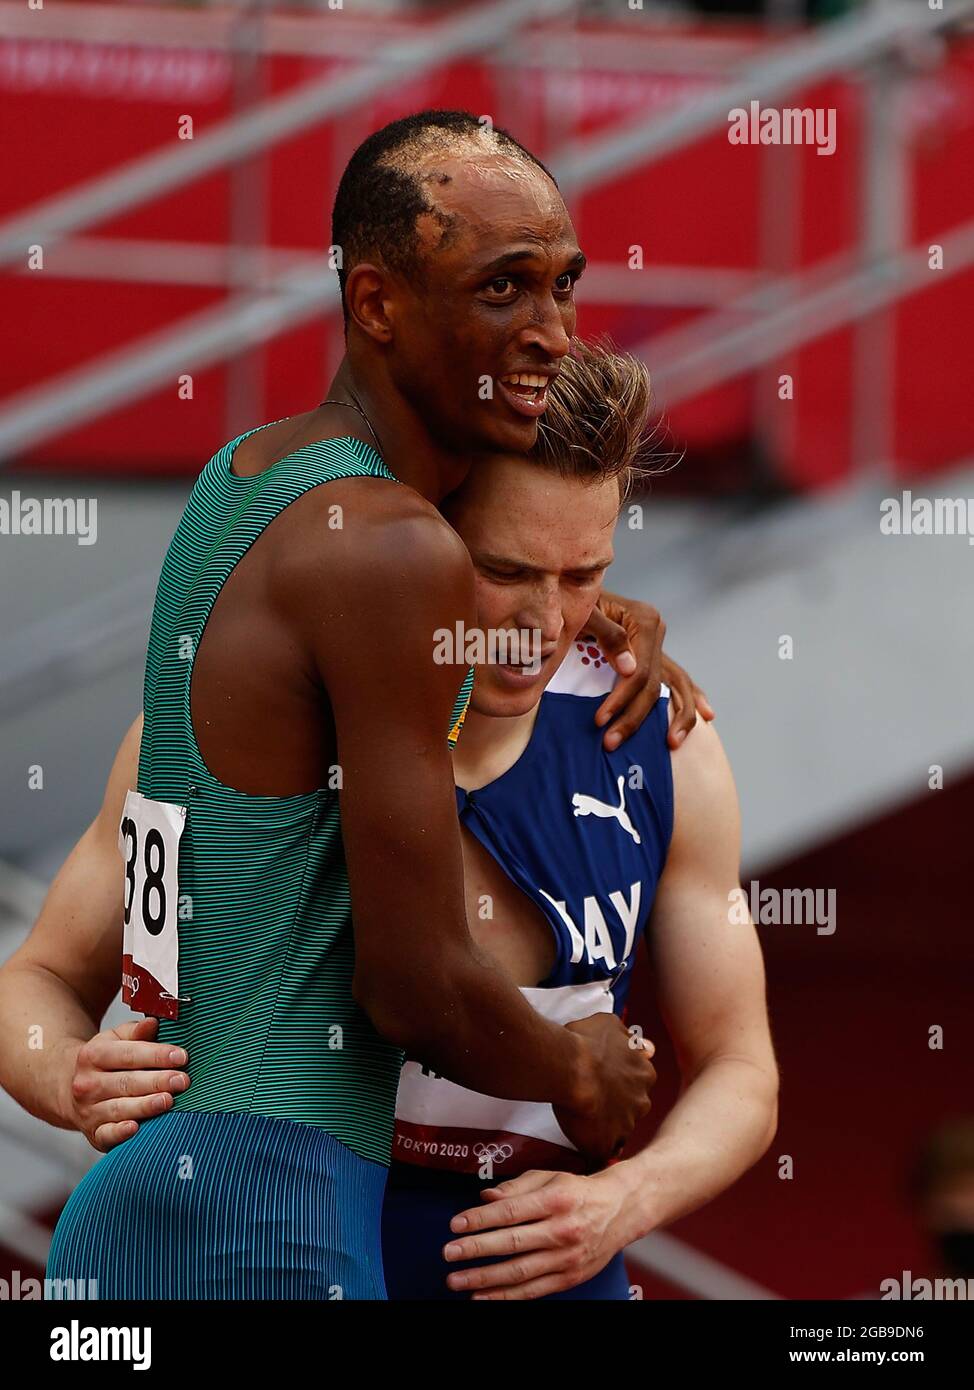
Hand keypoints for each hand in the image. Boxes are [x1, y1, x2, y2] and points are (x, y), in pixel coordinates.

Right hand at [64, 1018, 188, 1151]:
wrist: (68, 1089)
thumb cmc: (105, 1061)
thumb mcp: (115, 1039)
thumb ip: (136, 1032)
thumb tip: (153, 1023)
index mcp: (93, 1055)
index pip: (129, 1054)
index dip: (156, 1055)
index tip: (181, 1057)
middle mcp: (87, 1084)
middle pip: (126, 1082)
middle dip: (157, 1081)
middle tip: (182, 1081)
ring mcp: (89, 1110)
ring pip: (119, 1108)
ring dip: (145, 1106)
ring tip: (168, 1101)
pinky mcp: (94, 1133)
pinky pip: (106, 1134)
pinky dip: (120, 1133)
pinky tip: (135, 1128)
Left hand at [442, 1167, 636, 1299]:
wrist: (619, 1211)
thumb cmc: (577, 1191)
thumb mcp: (549, 1177)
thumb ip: (515, 1187)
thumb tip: (485, 1198)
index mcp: (555, 1199)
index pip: (510, 1211)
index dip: (480, 1219)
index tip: (455, 1224)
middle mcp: (561, 1229)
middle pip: (512, 1242)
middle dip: (476, 1249)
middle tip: (449, 1253)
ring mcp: (566, 1257)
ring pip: (520, 1272)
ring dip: (484, 1278)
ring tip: (457, 1280)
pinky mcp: (569, 1278)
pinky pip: (533, 1291)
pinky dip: (506, 1297)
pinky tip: (482, 1297)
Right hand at [554, 1013, 654, 1167]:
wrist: (569, 1067)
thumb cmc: (586, 1042)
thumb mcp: (610, 1024)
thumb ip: (629, 1037)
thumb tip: (644, 1045)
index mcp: (644, 1073)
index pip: (639, 1082)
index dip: (622, 1081)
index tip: (607, 1080)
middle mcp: (641, 1101)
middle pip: (633, 1107)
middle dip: (618, 1104)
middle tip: (595, 1097)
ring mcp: (625, 1125)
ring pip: (619, 1129)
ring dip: (606, 1124)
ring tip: (583, 1116)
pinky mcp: (606, 1144)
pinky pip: (602, 1150)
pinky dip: (593, 1144)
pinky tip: (580, 1135)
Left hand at [586, 592, 713, 749]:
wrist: (572, 593)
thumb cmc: (573, 603)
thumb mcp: (585, 614)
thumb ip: (607, 635)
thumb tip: (629, 669)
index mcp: (644, 621)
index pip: (639, 671)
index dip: (621, 698)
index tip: (601, 720)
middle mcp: (657, 631)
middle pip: (655, 684)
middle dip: (635, 717)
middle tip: (611, 742)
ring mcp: (658, 643)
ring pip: (675, 685)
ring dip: (677, 717)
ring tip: (672, 743)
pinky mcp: (655, 652)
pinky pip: (677, 678)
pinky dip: (691, 697)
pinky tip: (706, 715)